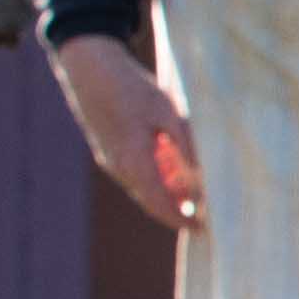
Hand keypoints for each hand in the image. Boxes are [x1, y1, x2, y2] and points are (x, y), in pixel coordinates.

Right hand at [52, 34, 197, 229]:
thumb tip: (204, 176)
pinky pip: (138, 172)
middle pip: (154, 200)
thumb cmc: (130, 87)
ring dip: (171, 191)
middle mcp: (120, 168)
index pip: (161, 205)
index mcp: (133, 162)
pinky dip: (159, 175)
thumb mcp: (167, 112)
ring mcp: (112, 160)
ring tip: (200, 188)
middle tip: (210, 213)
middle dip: (180, 209)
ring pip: (146, 186)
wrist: (88, 69)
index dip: (183, 220)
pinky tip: (176, 163)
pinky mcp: (110, 150)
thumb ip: (186, 145)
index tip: (205, 229)